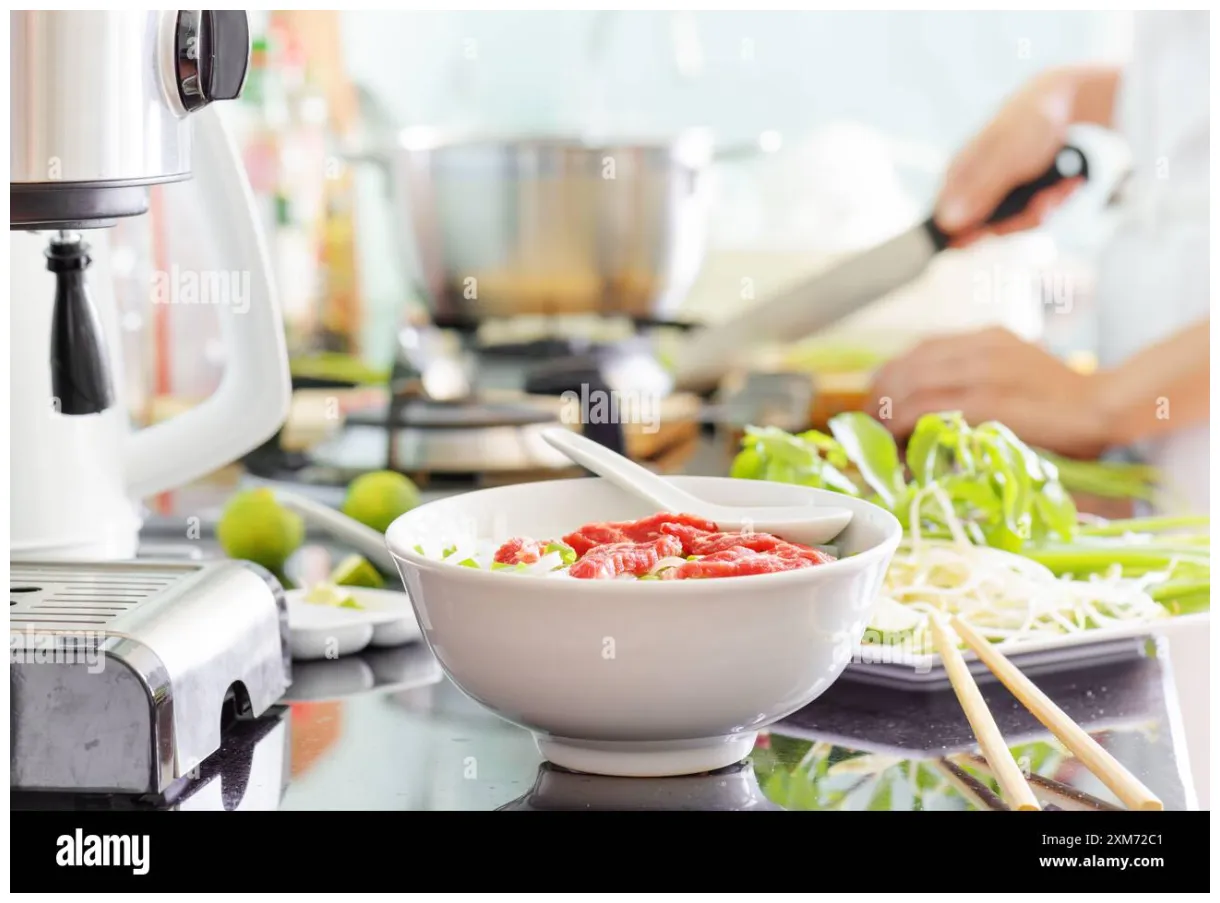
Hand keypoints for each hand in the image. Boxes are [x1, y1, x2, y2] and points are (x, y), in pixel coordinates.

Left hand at [866, 327, 1112, 457]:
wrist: (1108, 408)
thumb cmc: (1066, 409)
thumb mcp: (1017, 381)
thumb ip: (980, 384)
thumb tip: (932, 414)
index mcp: (987, 339)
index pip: (918, 352)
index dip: (889, 380)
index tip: (880, 407)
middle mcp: (980, 347)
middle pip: (905, 365)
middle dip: (879, 398)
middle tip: (872, 430)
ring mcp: (982, 369)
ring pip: (908, 383)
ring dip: (887, 414)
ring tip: (883, 441)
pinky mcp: (986, 398)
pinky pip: (926, 406)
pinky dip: (903, 425)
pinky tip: (899, 443)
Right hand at [935, 69, 1083, 246]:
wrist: (1066, 100)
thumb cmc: (1029, 123)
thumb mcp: (1007, 160)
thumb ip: (979, 192)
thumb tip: (946, 222)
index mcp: (958, 175)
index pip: (947, 221)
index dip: (969, 235)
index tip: (994, 235)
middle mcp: (973, 186)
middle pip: (985, 228)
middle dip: (1019, 221)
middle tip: (1043, 205)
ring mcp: (996, 190)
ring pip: (1011, 223)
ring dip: (1040, 211)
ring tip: (1058, 191)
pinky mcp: (1017, 192)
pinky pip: (1029, 213)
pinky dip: (1049, 203)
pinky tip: (1063, 187)